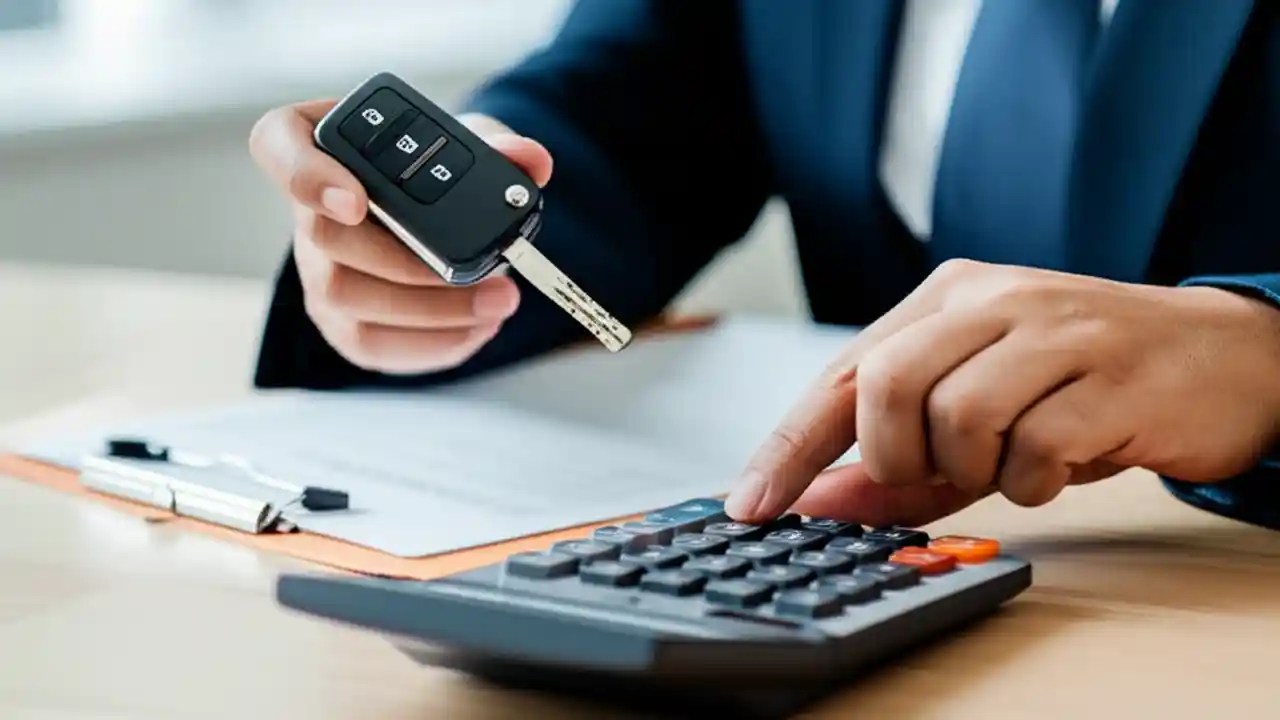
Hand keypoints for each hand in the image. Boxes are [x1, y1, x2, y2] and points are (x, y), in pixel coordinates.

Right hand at [249, 101, 552, 373]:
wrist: (435, 216)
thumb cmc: (436, 170)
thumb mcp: (470, 141)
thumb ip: (498, 143)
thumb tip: (531, 159)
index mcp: (319, 143)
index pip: (277, 145)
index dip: (306, 175)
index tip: (356, 201)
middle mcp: (307, 210)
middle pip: (326, 239)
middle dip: (409, 264)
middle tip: (480, 273)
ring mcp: (317, 271)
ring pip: (348, 300)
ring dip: (430, 312)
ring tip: (497, 304)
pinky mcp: (340, 321)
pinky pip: (371, 345)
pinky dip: (430, 345)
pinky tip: (477, 330)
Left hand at [727, 259, 1279, 525]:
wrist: (1219, 356)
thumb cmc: (1080, 383)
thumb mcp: (982, 408)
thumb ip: (904, 455)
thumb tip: (821, 501)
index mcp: (946, 298)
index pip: (841, 374)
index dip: (789, 447)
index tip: (752, 506)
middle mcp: (993, 299)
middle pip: (885, 387)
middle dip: (895, 459)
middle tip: (940, 476)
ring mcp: (1055, 331)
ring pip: (957, 419)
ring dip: (976, 472)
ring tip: (1017, 461)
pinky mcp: (1112, 376)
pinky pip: (1035, 450)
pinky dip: (1035, 482)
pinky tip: (1062, 463)